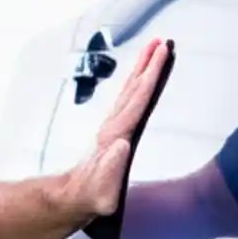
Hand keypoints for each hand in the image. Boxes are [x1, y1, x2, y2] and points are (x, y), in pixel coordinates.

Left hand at [66, 38, 174, 218]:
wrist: (74, 198)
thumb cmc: (93, 198)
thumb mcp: (104, 192)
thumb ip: (112, 169)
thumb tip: (122, 144)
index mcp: (117, 134)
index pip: (139, 98)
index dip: (153, 73)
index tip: (163, 51)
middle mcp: (113, 124)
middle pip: (134, 86)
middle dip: (148, 62)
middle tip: (161, 40)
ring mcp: (112, 126)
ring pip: (130, 90)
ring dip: (142, 69)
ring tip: (153, 50)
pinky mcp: (113, 132)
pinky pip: (128, 100)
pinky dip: (136, 85)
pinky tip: (140, 80)